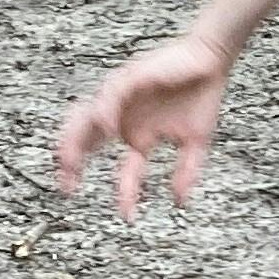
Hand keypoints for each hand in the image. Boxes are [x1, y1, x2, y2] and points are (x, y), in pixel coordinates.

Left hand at [51, 30, 233, 218]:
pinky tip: (106, 128)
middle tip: (67, 187)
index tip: (127, 215)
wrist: (211, 63)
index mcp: (134, 134)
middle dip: (71, 162)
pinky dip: (104, 111)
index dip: (120, 192)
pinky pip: (108, 95)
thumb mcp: (195, 142)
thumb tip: (180, 201)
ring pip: (85, 117)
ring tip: (68, 160)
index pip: (115, 166)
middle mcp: (121, 118)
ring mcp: (121, 99)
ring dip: (74, 138)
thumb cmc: (200, 96)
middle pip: (85, 141)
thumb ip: (187, 171)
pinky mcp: (128, 78)